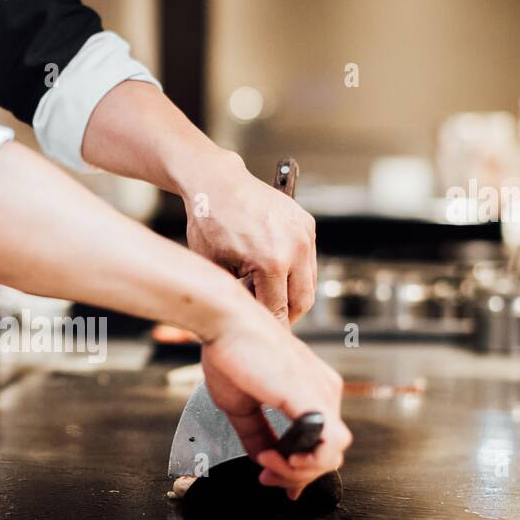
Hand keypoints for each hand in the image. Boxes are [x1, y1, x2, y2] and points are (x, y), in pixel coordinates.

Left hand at [182, 150, 316, 323]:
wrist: (218, 184)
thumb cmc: (209, 224)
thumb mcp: (217, 269)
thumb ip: (239, 298)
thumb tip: (250, 322)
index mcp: (271, 263)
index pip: (278, 311)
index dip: (269, 326)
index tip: (260, 335)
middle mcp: (295, 248)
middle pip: (302, 302)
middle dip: (286, 315)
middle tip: (268, 320)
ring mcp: (305, 234)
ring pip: (309, 284)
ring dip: (292, 294)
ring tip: (265, 292)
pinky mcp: (307, 225)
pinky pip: (308, 261)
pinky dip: (295, 272)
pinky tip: (271, 271)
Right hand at [201, 303, 349, 499]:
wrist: (225, 322)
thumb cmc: (230, 350)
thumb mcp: (241, 405)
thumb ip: (256, 434)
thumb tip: (262, 459)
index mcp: (310, 391)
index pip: (320, 444)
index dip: (296, 469)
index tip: (269, 474)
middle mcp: (324, 392)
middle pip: (328, 454)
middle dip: (294, 475)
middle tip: (267, 476)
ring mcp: (322, 394)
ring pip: (332, 455)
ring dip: (298, 471)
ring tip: (268, 464)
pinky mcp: (312, 397)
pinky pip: (330, 444)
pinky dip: (308, 462)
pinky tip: (280, 458)